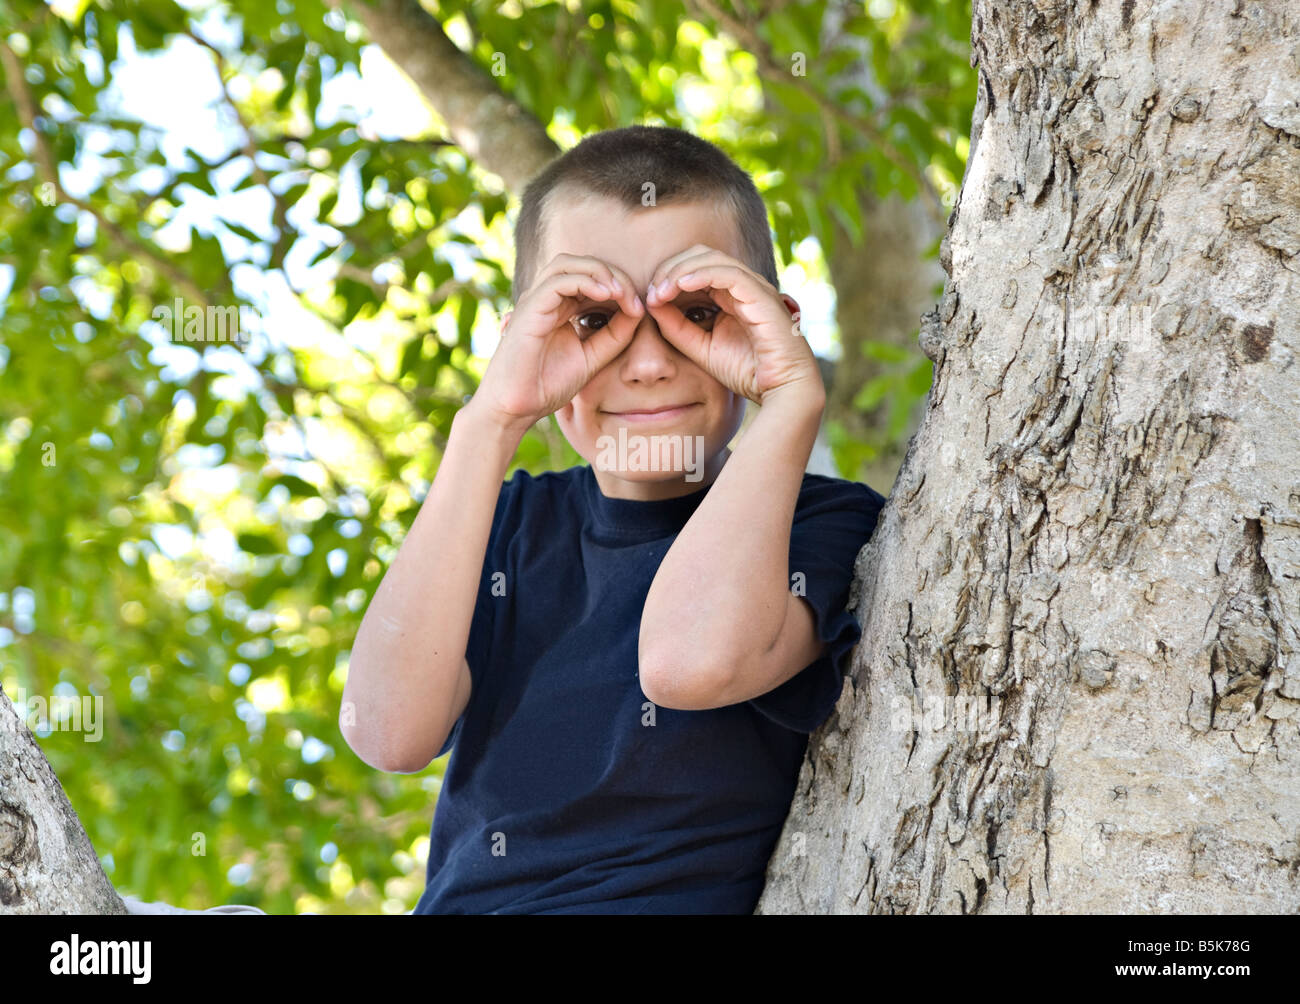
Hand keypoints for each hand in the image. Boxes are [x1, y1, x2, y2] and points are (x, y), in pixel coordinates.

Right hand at [470, 253, 644, 431]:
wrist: (516, 408)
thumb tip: (638, 311)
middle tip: (633, 297)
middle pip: (581, 265)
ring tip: (620, 292)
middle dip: (612, 274)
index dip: (619, 286)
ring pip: (567, 264)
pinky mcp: (529, 310)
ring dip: (599, 272)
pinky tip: (606, 295)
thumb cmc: (547, 385)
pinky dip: (585, 282)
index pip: (591, 278)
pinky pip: (558, 281)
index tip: (640, 309)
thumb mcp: (593, 357)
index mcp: (560, 308)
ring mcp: (535, 302)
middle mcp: (546, 300)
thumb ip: (615, 335)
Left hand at [644, 244, 821, 406]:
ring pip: (713, 259)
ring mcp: (754, 288)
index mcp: (730, 295)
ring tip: (660, 290)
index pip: (695, 267)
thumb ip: (677, 328)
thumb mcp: (701, 349)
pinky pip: (729, 274)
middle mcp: (743, 286)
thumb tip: (652, 303)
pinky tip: (679, 286)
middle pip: (701, 255)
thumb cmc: (748, 371)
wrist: (782, 390)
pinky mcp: (762, 296)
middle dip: (671, 268)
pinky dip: (701, 275)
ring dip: (681, 271)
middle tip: (652, 291)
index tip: (649, 298)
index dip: (669, 275)